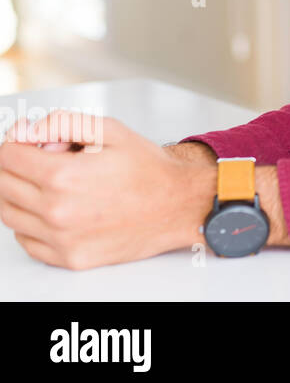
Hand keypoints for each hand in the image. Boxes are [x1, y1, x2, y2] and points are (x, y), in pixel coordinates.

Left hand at [0, 111, 214, 268]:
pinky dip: (30, 223)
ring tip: (51, 184)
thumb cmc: (149, 169)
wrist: (180, 205)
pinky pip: (27, 240)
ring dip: (20, 194)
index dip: (16, 143)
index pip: (7, 157)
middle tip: (42, 160)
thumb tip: (26, 131)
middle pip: (3, 185)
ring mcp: (61, 239)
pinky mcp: (69, 258)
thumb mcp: (111, 130)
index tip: (29, 142)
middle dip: (16, 166)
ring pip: (9, 214)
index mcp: (64, 176)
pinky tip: (55, 209)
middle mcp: (57, 211)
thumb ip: (62, 124)